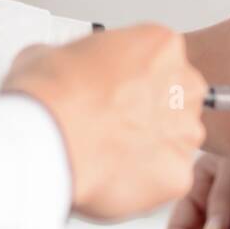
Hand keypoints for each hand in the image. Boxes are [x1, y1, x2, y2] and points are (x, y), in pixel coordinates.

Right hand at [2, 24, 205, 220]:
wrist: (45, 138)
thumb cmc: (50, 95)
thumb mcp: (52, 51)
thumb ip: (78, 59)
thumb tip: (65, 70)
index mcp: (161, 46)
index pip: (161, 61)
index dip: (133, 79)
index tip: (115, 91)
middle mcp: (183, 86)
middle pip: (176, 100)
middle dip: (149, 113)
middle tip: (111, 123)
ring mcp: (185, 132)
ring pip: (174, 142)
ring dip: (149, 148)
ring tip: (108, 153)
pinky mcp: (178, 174)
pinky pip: (166, 179)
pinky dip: (144, 182)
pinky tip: (112, 176)